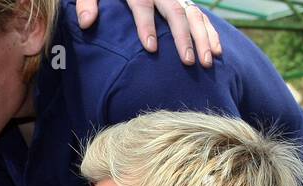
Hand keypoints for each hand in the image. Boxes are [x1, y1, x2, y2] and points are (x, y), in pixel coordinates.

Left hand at [77, 0, 221, 66]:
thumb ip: (88, 2)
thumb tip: (86, 22)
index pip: (143, 4)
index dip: (146, 25)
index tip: (150, 47)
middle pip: (175, 11)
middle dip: (183, 37)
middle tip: (188, 62)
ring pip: (193, 14)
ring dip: (202, 38)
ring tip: (206, 62)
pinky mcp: (183, 2)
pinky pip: (201, 16)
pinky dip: (211, 33)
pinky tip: (216, 52)